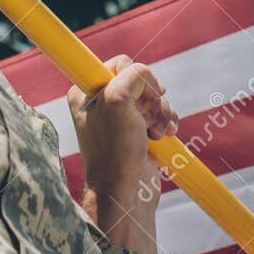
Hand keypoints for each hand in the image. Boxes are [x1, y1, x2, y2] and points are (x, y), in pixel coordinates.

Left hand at [68, 55, 178, 253]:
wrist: (127, 189)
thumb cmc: (115, 148)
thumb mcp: (118, 100)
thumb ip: (134, 75)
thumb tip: (149, 80)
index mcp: (86, 91)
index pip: (120, 63)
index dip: (135, 77)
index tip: (134, 99)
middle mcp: (102, 102)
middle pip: (141, 79)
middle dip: (153, 97)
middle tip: (145, 117)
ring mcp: (122, 117)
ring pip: (155, 96)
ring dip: (162, 111)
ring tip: (156, 131)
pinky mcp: (139, 130)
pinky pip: (161, 112)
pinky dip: (167, 120)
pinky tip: (164, 135)